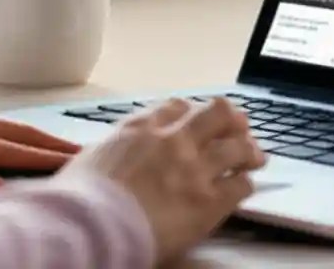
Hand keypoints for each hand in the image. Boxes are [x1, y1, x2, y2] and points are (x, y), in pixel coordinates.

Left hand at [0, 111, 79, 203]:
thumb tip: (2, 189)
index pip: (12, 149)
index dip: (46, 158)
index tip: (78, 163)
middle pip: (18, 132)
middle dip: (53, 143)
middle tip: (86, 151)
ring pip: (7, 126)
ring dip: (38, 136)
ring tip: (63, 146)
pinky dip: (17, 133)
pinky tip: (20, 138)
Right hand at [65, 97, 265, 263]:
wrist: (90, 227)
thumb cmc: (78, 200)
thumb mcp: (90, 159)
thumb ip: (114, 149)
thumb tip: (114, 154)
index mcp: (142, 128)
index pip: (178, 107)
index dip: (193, 112)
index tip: (196, 121)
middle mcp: (174, 141)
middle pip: (217, 113)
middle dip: (231, 119)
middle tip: (238, 129)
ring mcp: (195, 168)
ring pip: (238, 146)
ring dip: (249, 151)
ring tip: (255, 157)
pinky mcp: (209, 201)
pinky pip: (241, 184)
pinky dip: (245, 183)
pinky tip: (243, 187)